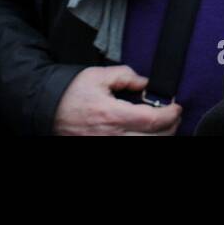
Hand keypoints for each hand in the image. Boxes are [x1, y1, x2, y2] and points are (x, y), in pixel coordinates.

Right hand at [52, 66, 182, 135]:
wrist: (46, 110)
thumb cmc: (71, 93)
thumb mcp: (98, 76)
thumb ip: (125, 76)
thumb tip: (146, 83)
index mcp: (112, 115)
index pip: (152, 119)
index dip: (170, 114)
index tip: (177, 106)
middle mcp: (111, 136)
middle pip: (153, 139)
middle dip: (170, 128)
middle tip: (175, 116)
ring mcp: (106, 146)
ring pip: (144, 146)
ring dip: (159, 137)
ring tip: (164, 127)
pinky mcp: (101, 148)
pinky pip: (130, 149)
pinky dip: (143, 141)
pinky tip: (147, 134)